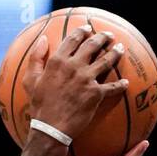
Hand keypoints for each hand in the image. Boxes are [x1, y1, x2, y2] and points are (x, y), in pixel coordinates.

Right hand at [26, 24, 128, 141]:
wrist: (51, 127)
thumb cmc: (39, 105)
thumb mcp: (30, 80)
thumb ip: (36, 57)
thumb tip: (43, 39)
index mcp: (58, 61)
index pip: (73, 39)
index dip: (82, 31)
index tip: (88, 28)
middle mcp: (74, 66)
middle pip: (92, 46)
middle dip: (102, 37)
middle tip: (109, 35)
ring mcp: (87, 79)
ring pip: (106, 61)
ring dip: (115, 53)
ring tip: (121, 48)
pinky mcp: (96, 94)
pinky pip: (112, 87)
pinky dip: (120, 85)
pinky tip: (126, 83)